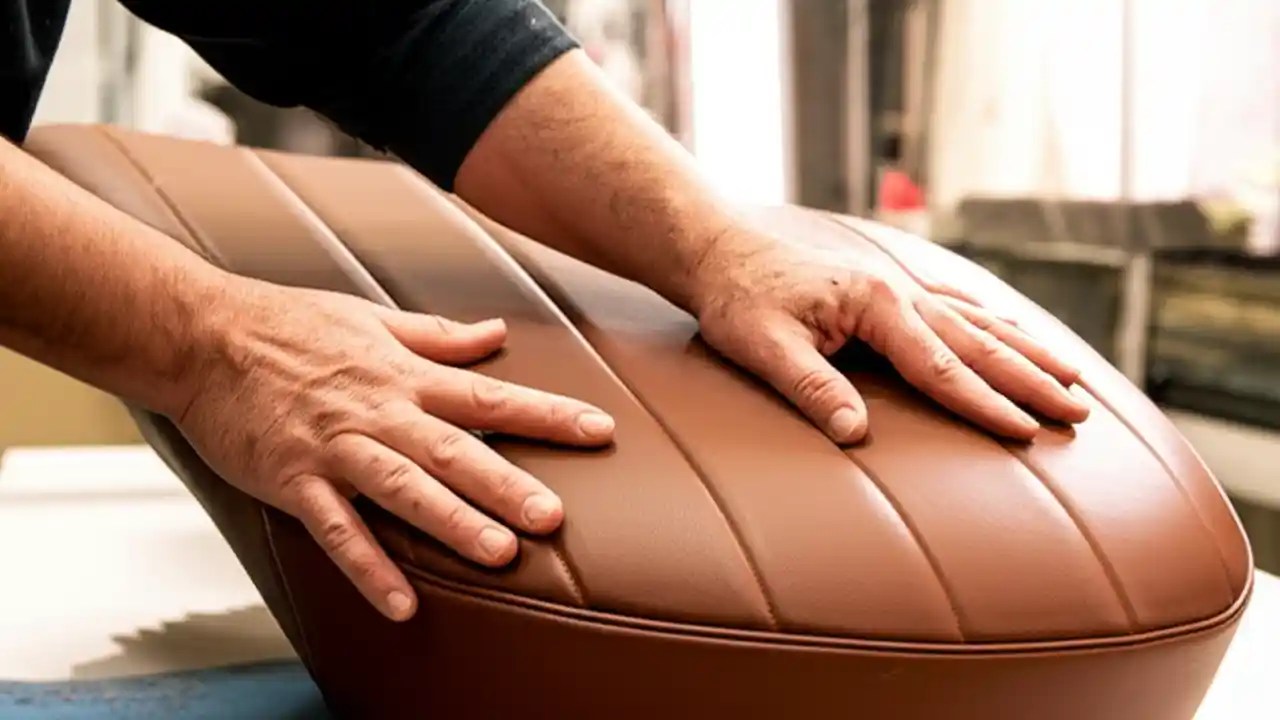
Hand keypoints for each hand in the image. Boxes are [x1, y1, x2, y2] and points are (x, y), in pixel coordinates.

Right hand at [175, 277, 614, 620]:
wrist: (203, 335)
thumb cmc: (290, 324)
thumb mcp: (373, 319)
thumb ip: (439, 335)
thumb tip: (496, 334)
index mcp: (405, 375)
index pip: (490, 397)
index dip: (547, 414)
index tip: (599, 430)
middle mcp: (380, 413)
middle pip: (454, 452)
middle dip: (506, 484)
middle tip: (552, 518)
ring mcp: (336, 448)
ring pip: (403, 490)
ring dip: (451, 522)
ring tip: (498, 554)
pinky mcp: (293, 479)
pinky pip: (335, 529)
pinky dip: (367, 565)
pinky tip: (401, 602)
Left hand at [689, 228, 1088, 442]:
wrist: (721, 251)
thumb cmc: (739, 300)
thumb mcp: (763, 347)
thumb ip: (811, 388)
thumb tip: (856, 436)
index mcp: (875, 305)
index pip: (940, 366)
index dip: (984, 403)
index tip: (1026, 432)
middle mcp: (899, 292)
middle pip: (977, 343)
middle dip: (1030, 381)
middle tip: (1078, 414)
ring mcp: (898, 287)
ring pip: (977, 322)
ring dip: (1026, 351)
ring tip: (1075, 377)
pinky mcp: (888, 289)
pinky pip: (955, 306)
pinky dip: (990, 322)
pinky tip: (1013, 330)